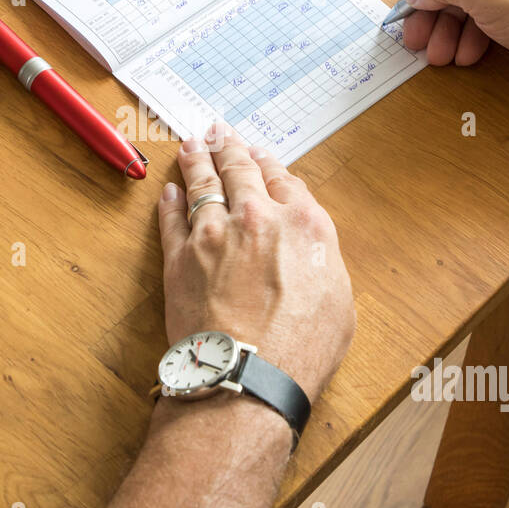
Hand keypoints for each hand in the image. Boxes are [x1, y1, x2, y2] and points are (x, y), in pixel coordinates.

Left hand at [157, 122, 354, 400]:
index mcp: (304, 224)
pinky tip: (168, 191)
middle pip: (241, 171)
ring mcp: (214, 233)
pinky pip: (171, 219)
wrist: (247, 375)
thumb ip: (322, 259)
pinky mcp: (179, 256)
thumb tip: (309, 248)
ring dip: (197, 161)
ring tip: (192, 145)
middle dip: (230, 149)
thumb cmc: (302, 349)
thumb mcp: (339, 301)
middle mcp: (258, 217)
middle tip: (220, 133)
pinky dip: (169, 202)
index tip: (260, 154)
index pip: (284, 180)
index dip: (270, 163)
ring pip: (202, 184)